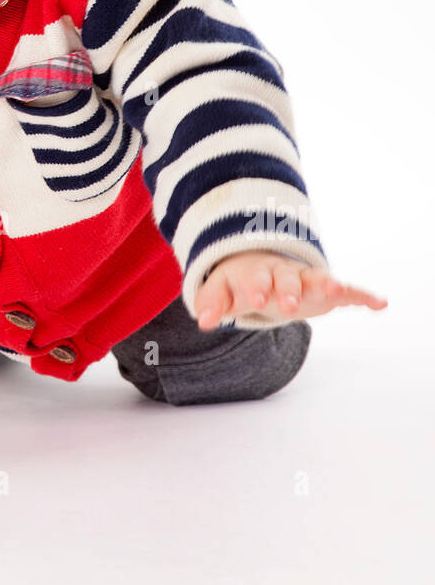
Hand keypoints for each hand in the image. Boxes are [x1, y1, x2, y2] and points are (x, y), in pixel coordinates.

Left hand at [194, 250, 387, 329]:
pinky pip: (348, 290)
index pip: (255, 278)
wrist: (264, 262)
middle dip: (288, 290)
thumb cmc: (241, 281)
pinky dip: (363, 295)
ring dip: (327, 284)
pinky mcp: (326, 289)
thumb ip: (212, 304)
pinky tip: (380, 304)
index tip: (254, 299)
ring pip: (317, 279)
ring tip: (337, 291)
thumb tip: (204, 322)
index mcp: (256, 272)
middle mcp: (284, 273)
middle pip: (286, 278)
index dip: (255, 287)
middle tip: (289, 305)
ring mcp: (307, 279)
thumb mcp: (223, 290)